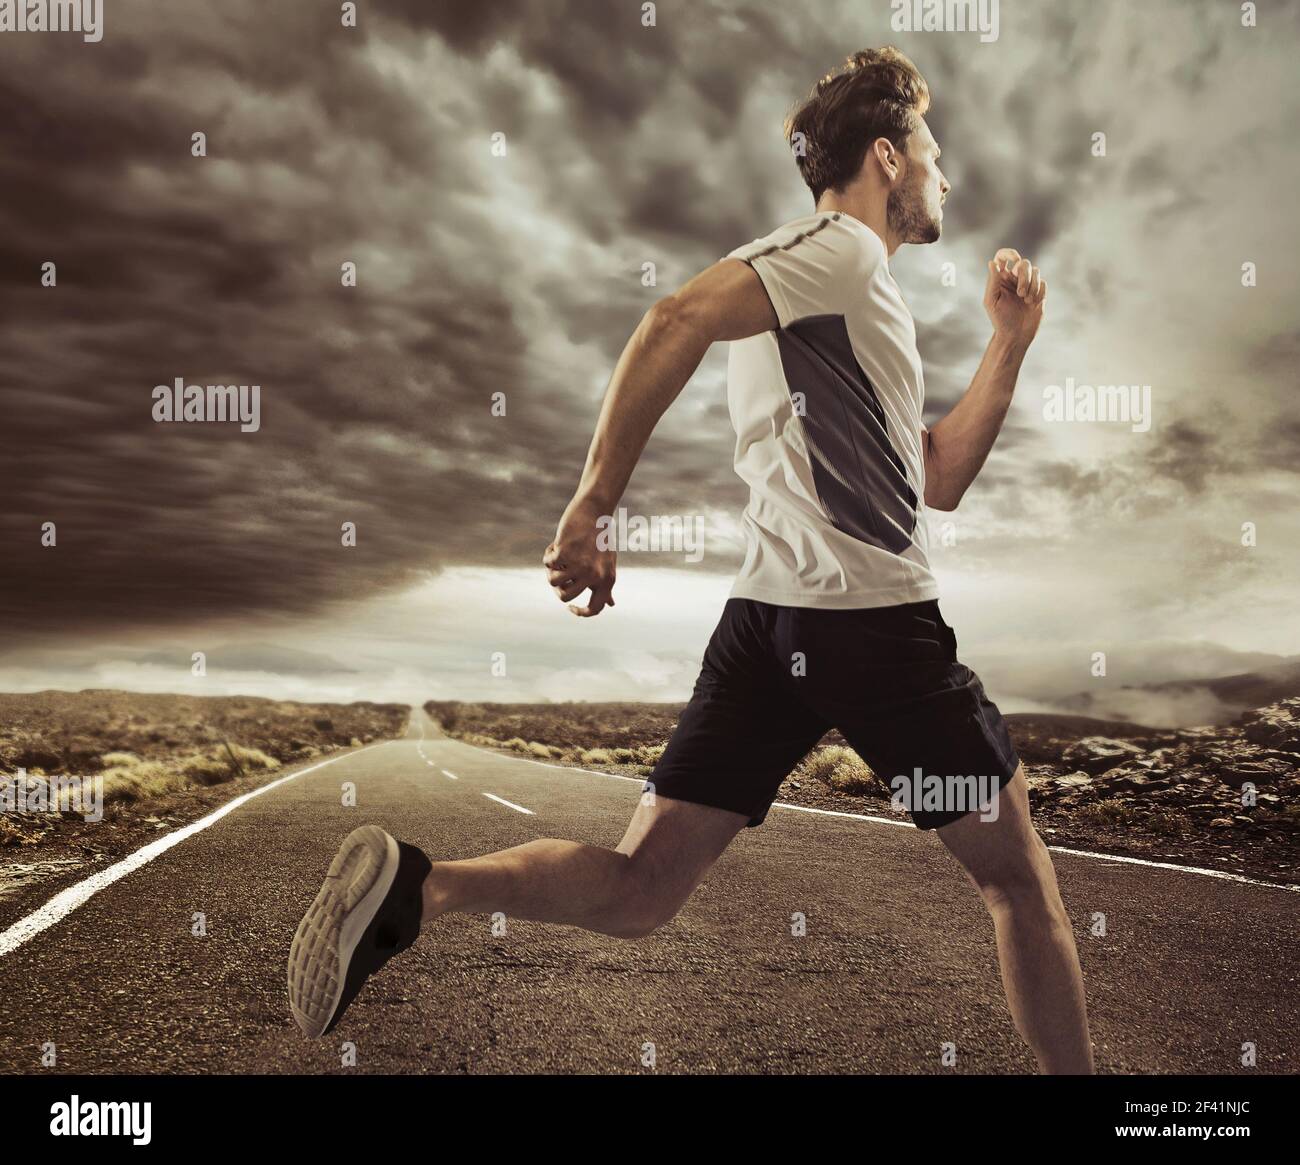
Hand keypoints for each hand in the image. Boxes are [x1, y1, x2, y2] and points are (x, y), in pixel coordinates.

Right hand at [543, 498, 616, 616]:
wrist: (594, 511)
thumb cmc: (600, 536)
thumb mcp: (607, 562)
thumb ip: (606, 584)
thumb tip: (611, 604)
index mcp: (607, 580)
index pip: (594, 609)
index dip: (580, 612)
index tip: (570, 606)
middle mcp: (594, 576)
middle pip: (565, 597)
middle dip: (557, 588)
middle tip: (557, 573)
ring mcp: (579, 566)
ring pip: (553, 582)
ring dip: (551, 569)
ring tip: (558, 555)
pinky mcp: (564, 555)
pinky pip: (547, 564)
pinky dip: (548, 554)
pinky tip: (556, 544)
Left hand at [984, 248, 1045, 346]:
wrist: (1015, 335)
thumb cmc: (1000, 320)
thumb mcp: (992, 301)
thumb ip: (993, 281)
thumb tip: (992, 263)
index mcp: (1000, 278)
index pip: (1002, 256)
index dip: (1009, 253)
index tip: (1015, 259)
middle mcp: (1014, 279)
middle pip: (1023, 263)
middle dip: (1024, 277)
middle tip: (1020, 294)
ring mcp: (1028, 284)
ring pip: (1035, 271)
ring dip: (1032, 285)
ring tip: (1026, 300)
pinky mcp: (1039, 292)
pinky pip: (1043, 282)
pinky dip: (1039, 292)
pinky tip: (1033, 303)